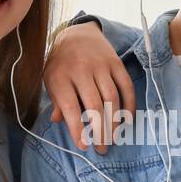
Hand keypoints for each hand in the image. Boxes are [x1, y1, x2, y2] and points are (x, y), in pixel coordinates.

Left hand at [43, 21, 134, 154]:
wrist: (77, 33)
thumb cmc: (62, 63)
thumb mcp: (51, 80)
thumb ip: (56, 101)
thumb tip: (58, 121)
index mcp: (60, 76)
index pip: (70, 107)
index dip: (77, 129)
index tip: (83, 146)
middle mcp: (81, 70)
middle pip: (94, 105)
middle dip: (99, 131)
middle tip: (102, 148)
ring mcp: (101, 66)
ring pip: (112, 98)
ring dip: (114, 122)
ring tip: (113, 138)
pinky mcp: (116, 64)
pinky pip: (126, 87)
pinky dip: (129, 106)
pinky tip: (126, 121)